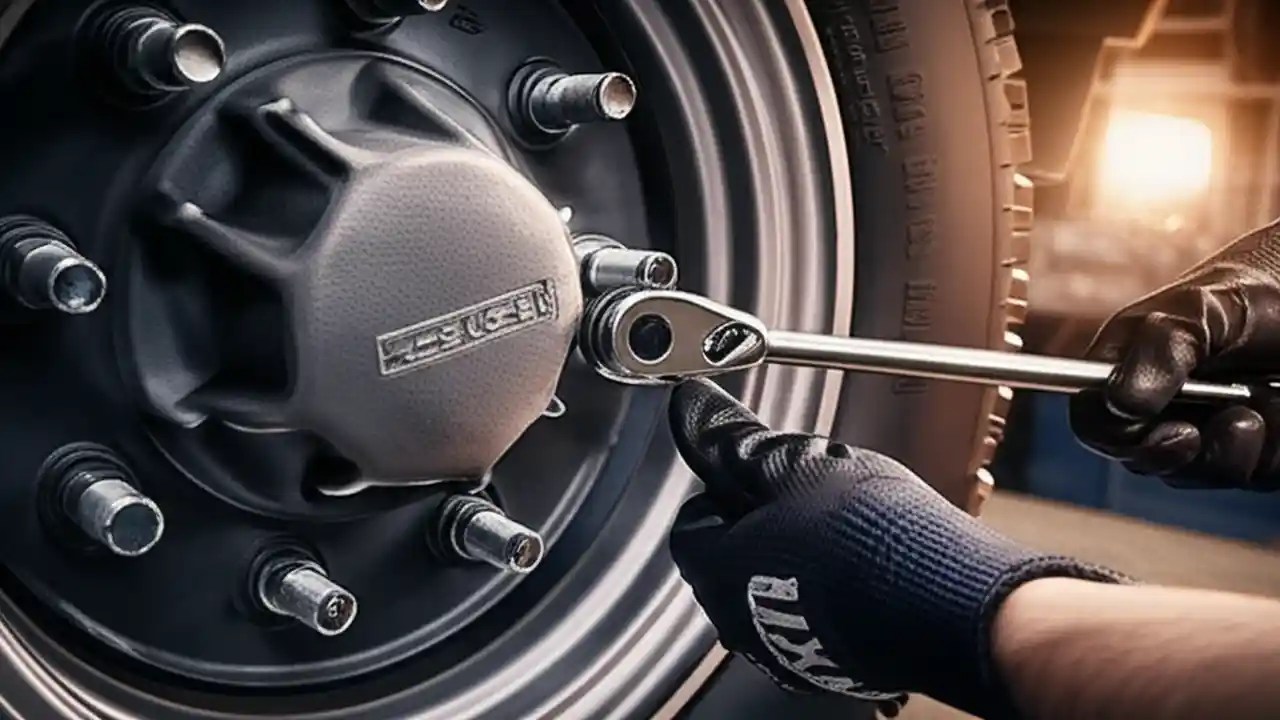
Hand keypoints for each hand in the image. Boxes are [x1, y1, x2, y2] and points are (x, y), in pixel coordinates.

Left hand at [667, 379, 1123, 718]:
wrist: (947, 602)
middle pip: (732, 554)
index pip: (695, 520)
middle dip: (764, 518)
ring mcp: (785, 651)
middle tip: (811, 491)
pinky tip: (868, 564)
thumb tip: (695, 409)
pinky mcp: (831, 666)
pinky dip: (833, 588)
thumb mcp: (794, 466)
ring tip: (847, 526)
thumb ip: (735, 442)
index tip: (762, 467)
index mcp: (714, 571)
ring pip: (776, 585)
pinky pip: (817, 614)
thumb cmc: (868, 538)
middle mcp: (738, 623)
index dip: (728, 484)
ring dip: (800, 553)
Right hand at [1070, 222, 1279, 489]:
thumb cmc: (1239, 301)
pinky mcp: (1251, 459)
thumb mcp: (1195, 310)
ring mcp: (1204, 441)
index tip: (1140, 418)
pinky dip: (1275, 446)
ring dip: (1239, 442)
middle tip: (1215, 416)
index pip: (1093, 423)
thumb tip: (1122, 405)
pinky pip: (1256, 477)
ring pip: (1202, 476)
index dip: (1109, 432)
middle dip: (1180, 446)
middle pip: (1143, 462)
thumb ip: (1157, 348)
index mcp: (1124, 378)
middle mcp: (1157, 417)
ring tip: (1264, 396)